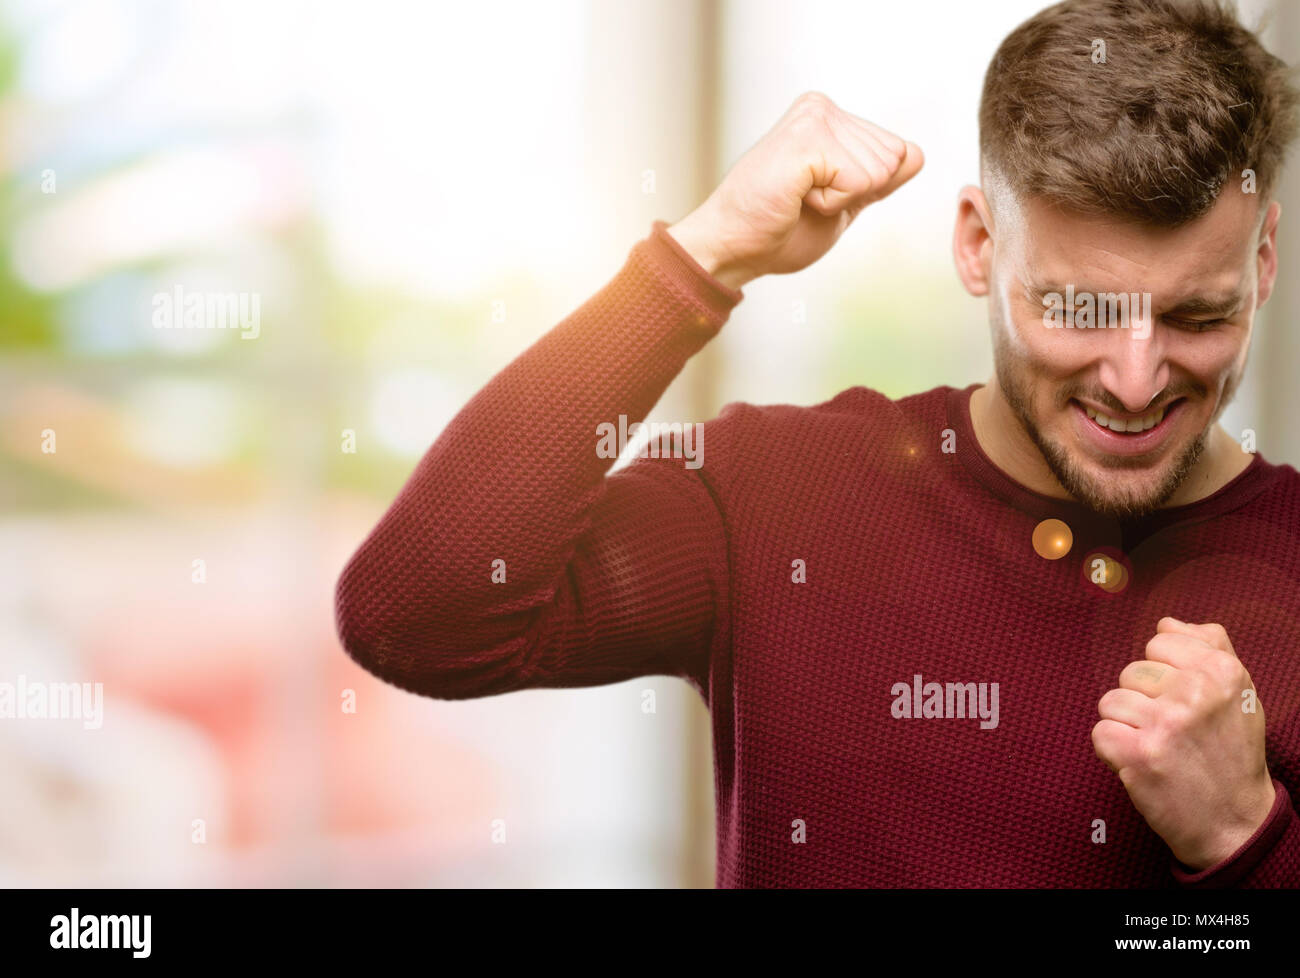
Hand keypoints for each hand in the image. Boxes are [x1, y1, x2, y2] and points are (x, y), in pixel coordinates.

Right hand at [665, 91, 923, 288]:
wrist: (732, 247)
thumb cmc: (779, 230)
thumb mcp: (844, 203)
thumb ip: (879, 180)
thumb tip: (917, 155)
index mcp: (830, 116)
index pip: (900, 153)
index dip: (865, 191)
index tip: (817, 196)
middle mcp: (822, 107)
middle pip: (894, 159)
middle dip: (856, 194)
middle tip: (805, 200)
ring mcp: (815, 118)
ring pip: (880, 171)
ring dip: (841, 200)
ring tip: (797, 197)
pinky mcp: (809, 138)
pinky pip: (860, 182)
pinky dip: (832, 204)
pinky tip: (796, 197)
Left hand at [1092, 617, 1275, 870]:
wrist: (1234, 822)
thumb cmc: (1231, 753)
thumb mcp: (1239, 693)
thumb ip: (1209, 647)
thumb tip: (1167, 622)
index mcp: (1222, 671)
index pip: (1159, 642)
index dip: (1165, 673)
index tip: (1184, 700)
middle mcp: (1194, 693)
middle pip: (1131, 671)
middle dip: (1143, 700)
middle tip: (1172, 731)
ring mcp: (1165, 724)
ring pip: (1111, 700)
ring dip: (1126, 725)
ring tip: (1157, 746)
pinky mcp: (1138, 755)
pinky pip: (1099, 732)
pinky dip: (1113, 751)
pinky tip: (1141, 762)